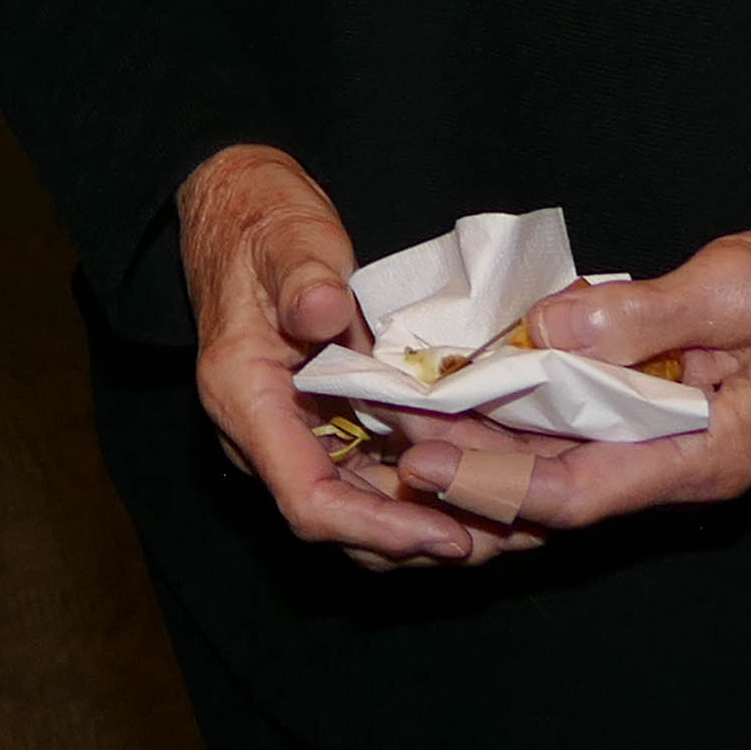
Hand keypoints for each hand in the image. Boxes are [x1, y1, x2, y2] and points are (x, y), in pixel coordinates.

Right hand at [176, 144, 510, 568]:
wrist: (241, 212)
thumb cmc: (263, 225)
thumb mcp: (287, 241)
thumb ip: (305, 278)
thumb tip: (323, 311)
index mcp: (246, 399)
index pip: (310, 500)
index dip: (380, 528)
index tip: (449, 535)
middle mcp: (264, 435)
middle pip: (344, 521)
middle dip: (422, 537)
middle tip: (507, 533)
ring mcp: (294, 434)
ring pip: (363, 508)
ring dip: (431, 517)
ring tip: (509, 514)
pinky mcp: (322, 424)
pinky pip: (373, 475)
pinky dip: (426, 483)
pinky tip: (481, 473)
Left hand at [399, 222, 750, 536]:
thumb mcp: (736, 290)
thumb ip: (647, 314)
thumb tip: (552, 330)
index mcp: (703, 459)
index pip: (578, 491)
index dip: (495, 479)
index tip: (423, 458)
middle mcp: (673, 472)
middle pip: (551, 493)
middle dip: (465, 470)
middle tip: (384, 436)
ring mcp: (658, 455)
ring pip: (551, 475)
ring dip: (477, 454)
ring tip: (396, 426)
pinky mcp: (645, 427)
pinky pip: (567, 443)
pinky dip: (510, 430)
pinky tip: (455, 405)